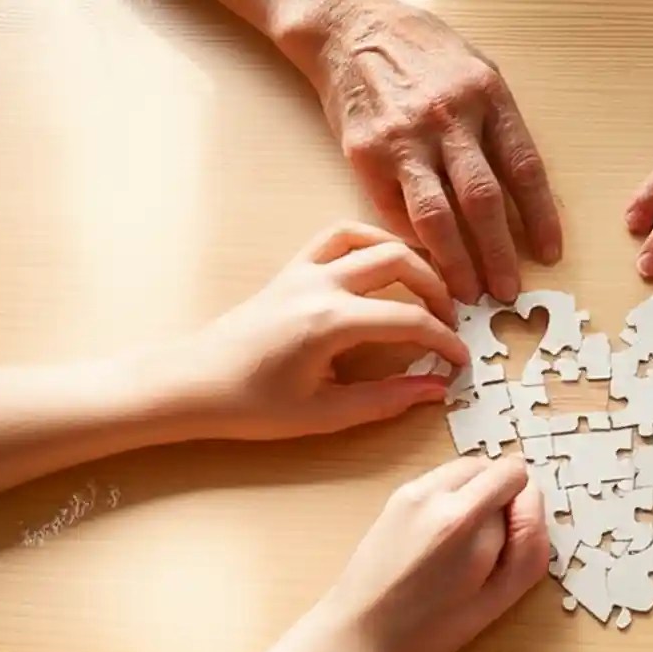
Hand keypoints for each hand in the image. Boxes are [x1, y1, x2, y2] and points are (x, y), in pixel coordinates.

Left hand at [166, 222, 467, 440]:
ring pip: (372, 239)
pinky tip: (384, 264)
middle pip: (400, 264)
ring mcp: (304, 270)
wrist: (192, 384)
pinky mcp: (292, 269)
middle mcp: (321, 285)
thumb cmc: (251, 406)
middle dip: (437, 290)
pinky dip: (369, 241)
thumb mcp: (324, 415)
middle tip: (451, 321)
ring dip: (408, 257)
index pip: (410, 320)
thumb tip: (435, 388)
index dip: (445, 340)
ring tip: (427, 287)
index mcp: (331, 323)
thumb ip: (386, 400)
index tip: (460, 361)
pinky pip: (338, 236)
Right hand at [276, 0, 561, 302]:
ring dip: (455, 263)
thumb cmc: (422, 52)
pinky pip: (395, 210)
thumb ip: (499, 128)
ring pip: (436, 216)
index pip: (525, 170)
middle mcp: (448, 119)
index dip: (541, 219)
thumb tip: (522, 195)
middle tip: (508, 292)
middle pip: (483, 201)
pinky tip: (426, 264)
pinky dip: (413, 242)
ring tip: (467, 294)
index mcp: (487, 96)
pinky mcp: (367, 154)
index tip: (550, 255)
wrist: (351, 27)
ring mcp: (404, 138)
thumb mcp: (478, 72)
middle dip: (499, 255)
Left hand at [325, 456, 547, 651]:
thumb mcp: (499, 598)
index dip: (522, 508)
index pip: (517, 475)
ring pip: (468, 469)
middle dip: (501, 497)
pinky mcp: (398, 494)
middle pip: (493, 466)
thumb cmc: (430, 628)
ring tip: (462, 543)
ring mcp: (411, 490)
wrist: (362, 634)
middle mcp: (434, 493)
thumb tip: (531, 497)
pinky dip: (455, 497)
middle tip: (486, 546)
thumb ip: (529, 543)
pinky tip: (441, 538)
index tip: (506, 543)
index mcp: (462, 520)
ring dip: (478, 494)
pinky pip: (444, 478)